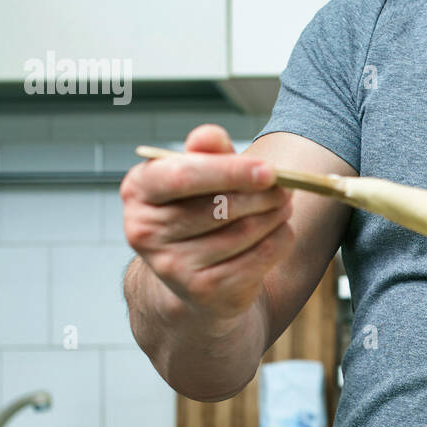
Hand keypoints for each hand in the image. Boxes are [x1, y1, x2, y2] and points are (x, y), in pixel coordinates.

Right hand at [120, 124, 293, 321]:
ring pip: (243, 231)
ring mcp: (171, 266)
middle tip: (287, 186)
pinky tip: (279, 231)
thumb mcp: (200, 175)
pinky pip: (258, 257)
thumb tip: (209, 135)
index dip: (230, 172)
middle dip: (263, 195)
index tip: (270, 170)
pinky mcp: (201, 291)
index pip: (183, 176)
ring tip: (283, 205)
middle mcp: (145, 230)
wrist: (193, 276)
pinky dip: (279, 240)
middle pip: (219, 206)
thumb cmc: (199, 211)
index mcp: (138, 190)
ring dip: (275, 215)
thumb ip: (207, 152)